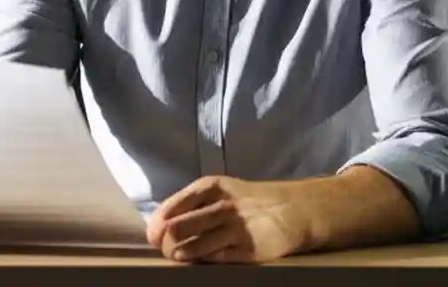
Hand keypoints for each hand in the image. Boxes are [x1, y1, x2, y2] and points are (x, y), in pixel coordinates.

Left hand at [145, 175, 311, 263]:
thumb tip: (159, 224)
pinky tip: (200, 261)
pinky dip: (201, 262)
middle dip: (164, 244)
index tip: (153, 237)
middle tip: (165, 250)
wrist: (294, 210)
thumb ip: (194, 203)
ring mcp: (235, 228)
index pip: (171, 207)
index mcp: (211, 186)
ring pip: (192, 247)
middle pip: (177, 229)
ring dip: (179, 255)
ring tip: (179, 257)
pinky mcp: (248, 250)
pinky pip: (213, 259)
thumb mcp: (223, 190)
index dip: (157, 226)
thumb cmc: (250, 201)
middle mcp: (222, 205)